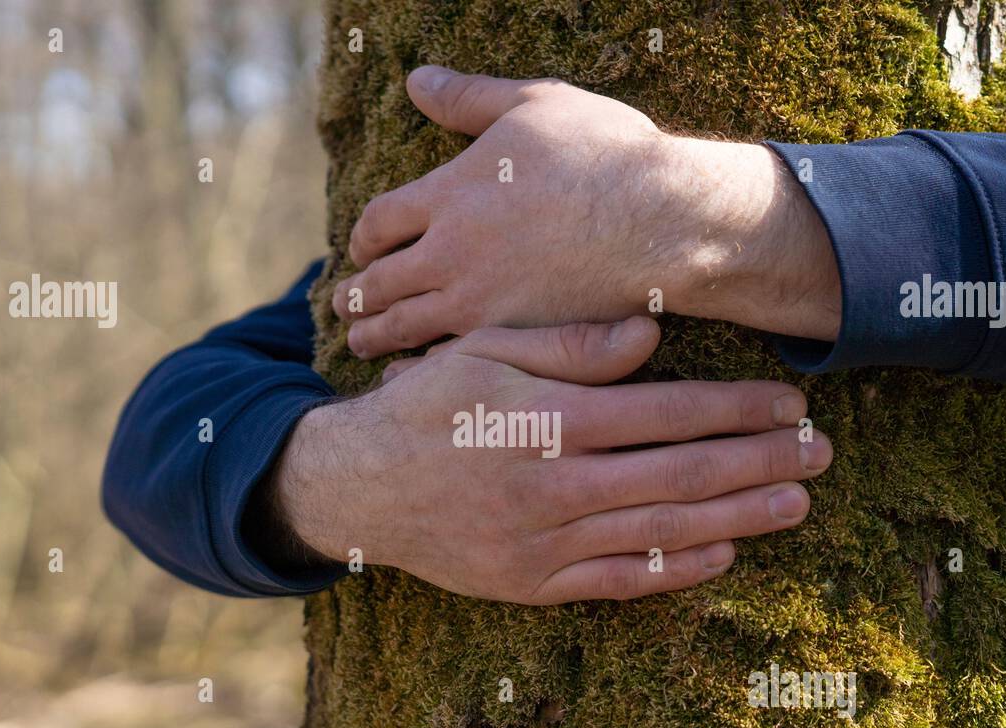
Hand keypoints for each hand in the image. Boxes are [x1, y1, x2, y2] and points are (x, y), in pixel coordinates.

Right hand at [270, 317, 831, 603]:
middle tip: (821, 451)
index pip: (669, 412)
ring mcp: (547, 542)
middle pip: (683, 475)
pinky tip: (726, 553)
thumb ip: (568, 345)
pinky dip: (679, 571)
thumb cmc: (429, 406)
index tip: (790, 400)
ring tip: (798, 502)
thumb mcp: (484, 351)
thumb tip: (650, 333)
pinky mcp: (536, 583)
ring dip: (740, 517)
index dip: (737, 407)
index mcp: (551, 419)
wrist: (362, 488)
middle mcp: (557, 485)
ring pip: (665, 532)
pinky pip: (622, 582)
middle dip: (760, 462)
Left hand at [333, 66, 841, 359]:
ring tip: (361, 345)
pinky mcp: (513, 337)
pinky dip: (424, 365)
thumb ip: (469, 98)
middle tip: (343, 308)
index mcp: (449, 192)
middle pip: (380, 282)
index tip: (361, 249)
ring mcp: (480, 301)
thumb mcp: (536, 105)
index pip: (379, 222)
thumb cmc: (608, 154)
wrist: (663, 220)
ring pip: (405, 326)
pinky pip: (449, 358)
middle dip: (356, 296)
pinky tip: (418, 371)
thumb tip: (416, 78)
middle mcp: (451, 251)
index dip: (364, 238)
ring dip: (377, 336)